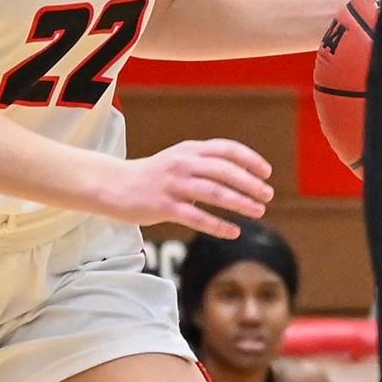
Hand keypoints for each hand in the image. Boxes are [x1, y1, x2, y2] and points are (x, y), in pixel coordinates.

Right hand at [105, 138, 271, 238]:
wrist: (114, 185)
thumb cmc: (152, 175)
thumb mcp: (178, 159)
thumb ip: (205, 162)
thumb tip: (240, 174)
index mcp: (189, 150)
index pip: (226, 149)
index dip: (249, 159)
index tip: (266, 172)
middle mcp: (182, 164)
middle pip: (224, 171)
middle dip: (250, 183)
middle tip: (268, 195)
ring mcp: (172, 185)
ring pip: (214, 193)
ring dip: (240, 203)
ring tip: (258, 211)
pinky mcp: (163, 207)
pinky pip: (196, 217)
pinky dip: (218, 225)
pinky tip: (233, 232)